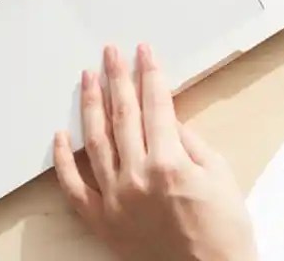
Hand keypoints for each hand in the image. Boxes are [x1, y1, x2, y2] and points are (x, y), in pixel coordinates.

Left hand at [54, 44, 257, 260]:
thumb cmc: (223, 231)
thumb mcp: (219, 174)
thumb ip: (190, 141)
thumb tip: (167, 117)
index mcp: (169, 163)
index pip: (156, 105)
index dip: (150, 74)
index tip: (143, 53)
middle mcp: (137, 177)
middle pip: (123, 114)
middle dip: (118, 78)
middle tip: (111, 53)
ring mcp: (115, 199)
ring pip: (95, 141)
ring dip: (90, 105)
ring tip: (87, 78)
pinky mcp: (102, 221)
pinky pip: (73, 186)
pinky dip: (63, 160)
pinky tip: (60, 135)